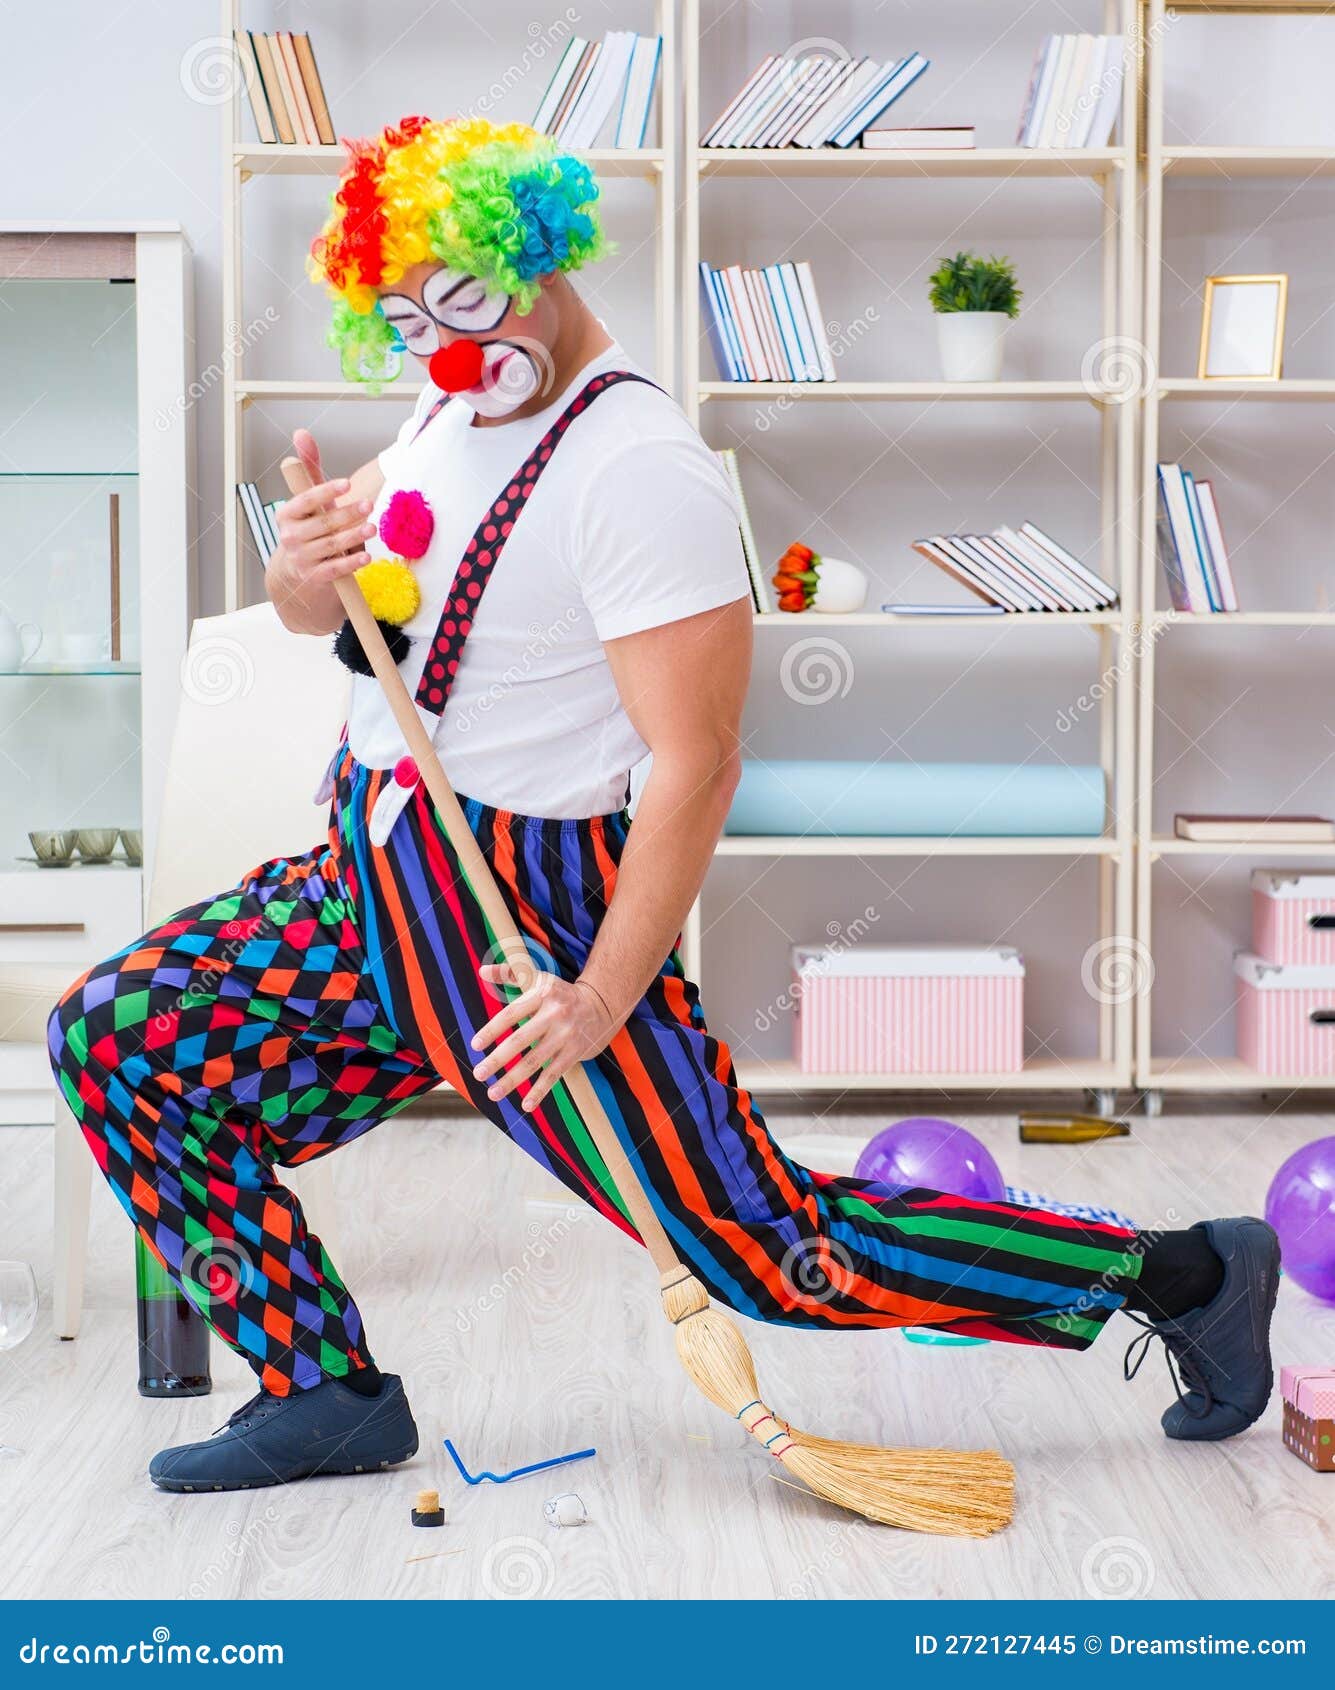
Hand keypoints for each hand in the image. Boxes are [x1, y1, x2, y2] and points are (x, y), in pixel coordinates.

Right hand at [267, 430, 377, 633]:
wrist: (297, 573)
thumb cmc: (309, 529)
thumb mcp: (308, 502)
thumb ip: (309, 470)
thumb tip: (301, 432)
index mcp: (286, 515)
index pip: (305, 500)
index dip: (325, 491)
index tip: (347, 483)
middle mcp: (290, 537)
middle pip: (322, 524)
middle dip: (347, 514)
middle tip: (369, 504)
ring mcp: (302, 559)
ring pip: (331, 546)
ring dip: (353, 536)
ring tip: (373, 527)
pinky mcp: (314, 578)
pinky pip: (335, 570)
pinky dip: (351, 563)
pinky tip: (366, 556)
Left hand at [470, 965, 616, 1113]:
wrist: (601, 1005)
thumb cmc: (560, 993)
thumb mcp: (538, 978)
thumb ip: (509, 974)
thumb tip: (482, 970)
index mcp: (542, 994)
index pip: (511, 1014)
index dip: (492, 1030)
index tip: (475, 1045)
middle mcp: (555, 1014)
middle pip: (521, 1040)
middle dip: (497, 1059)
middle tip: (478, 1074)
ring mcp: (566, 1035)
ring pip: (535, 1062)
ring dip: (513, 1080)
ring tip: (493, 1093)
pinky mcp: (575, 1052)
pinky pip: (554, 1074)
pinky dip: (540, 1091)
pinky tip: (526, 1105)